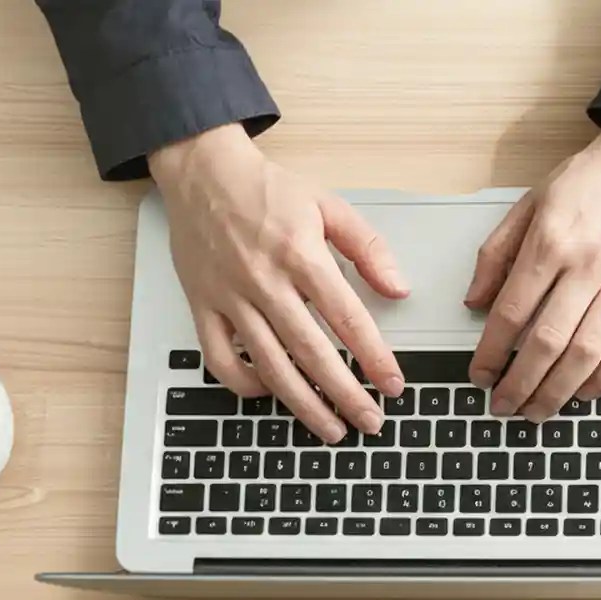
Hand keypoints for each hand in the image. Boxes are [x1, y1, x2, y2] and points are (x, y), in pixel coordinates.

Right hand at [149, 124, 409, 442]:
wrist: (202, 171)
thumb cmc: (265, 189)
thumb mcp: (328, 204)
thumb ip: (367, 247)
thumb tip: (398, 288)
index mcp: (300, 254)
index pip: (346, 317)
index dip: (373, 356)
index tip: (392, 384)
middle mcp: (264, 280)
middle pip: (311, 352)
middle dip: (345, 394)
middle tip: (370, 421)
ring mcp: (230, 297)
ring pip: (269, 365)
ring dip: (303, 404)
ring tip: (330, 427)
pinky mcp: (203, 306)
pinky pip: (220, 359)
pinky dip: (245, 384)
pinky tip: (271, 392)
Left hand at [464, 114, 600, 421]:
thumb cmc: (589, 179)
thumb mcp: (529, 203)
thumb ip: (497, 253)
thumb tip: (475, 303)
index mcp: (549, 241)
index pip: (510, 312)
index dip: (491, 353)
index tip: (479, 377)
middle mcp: (587, 263)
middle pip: (547, 342)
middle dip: (520, 384)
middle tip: (504, 407)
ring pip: (587, 352)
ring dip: (558, 391)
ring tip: (538, 411)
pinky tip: (585, 392)